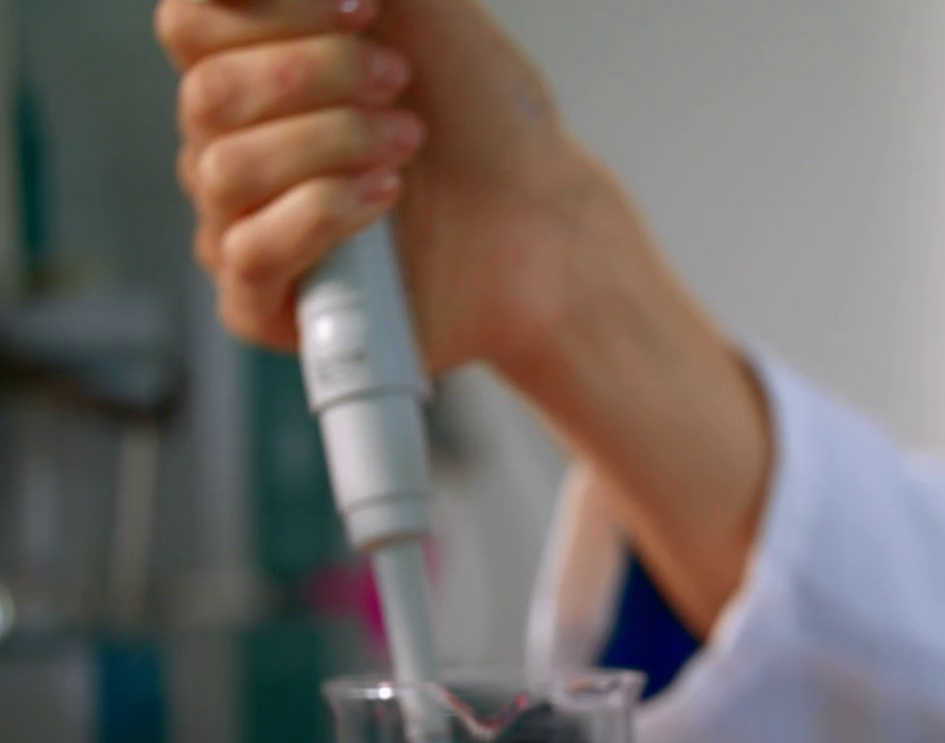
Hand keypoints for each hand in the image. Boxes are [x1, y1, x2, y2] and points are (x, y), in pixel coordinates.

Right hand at [159, 0, 638, 379]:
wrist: (547, 222)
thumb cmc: (483, 122)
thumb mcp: (426, 13)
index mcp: (250, 65)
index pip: (190, 24)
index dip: (264, 7)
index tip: (364, 9)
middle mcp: (230, 141)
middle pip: (209, 93)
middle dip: (319, 76)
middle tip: (400, 82)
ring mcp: (240, 223)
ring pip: (228, 170)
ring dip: (334, 143)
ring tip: (408, 145)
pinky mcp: (265, 303)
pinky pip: (251, 254)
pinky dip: (324, 213)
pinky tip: (384, 198)